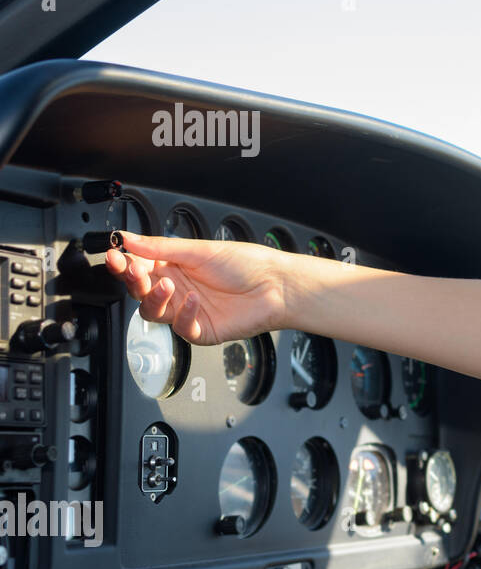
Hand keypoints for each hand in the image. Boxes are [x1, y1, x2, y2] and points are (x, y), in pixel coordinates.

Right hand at [104, 230, 289, 345]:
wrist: (278, 286)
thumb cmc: (248, 265)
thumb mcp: (200, 250)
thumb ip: (161, 247)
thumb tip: (128, 238)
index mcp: (175, 266)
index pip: (139, 267)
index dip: (124, 263)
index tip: (113, 255)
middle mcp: (178, 289)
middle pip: (140, 291)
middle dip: (131, 280)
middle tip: (131, 269)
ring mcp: (187, 311)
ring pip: (154, 312)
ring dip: (154, 298)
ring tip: (167, 285)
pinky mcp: (200, 330)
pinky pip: (181, 327)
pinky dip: (184, 314)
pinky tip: (194, 300)